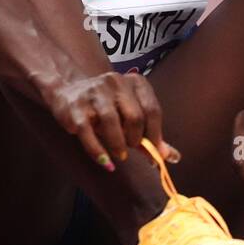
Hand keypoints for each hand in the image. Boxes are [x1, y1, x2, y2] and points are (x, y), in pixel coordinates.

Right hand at [42, 71, 179, 170]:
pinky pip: (87, 133)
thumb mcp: (130, 116)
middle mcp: (115, 82)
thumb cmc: (107, 109)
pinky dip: (98, 152)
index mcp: (134, 82)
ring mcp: (94, 93)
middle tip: (130, 149)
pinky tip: (105, 162)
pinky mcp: (75, 107)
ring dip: (118, 146)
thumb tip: (173, 157)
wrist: (70, 93)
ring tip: (119, 155)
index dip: (155, 135)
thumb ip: (151, 135)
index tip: (153, 151)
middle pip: (135, 117)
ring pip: (112, 123)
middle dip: (135, 139)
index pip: (153, 110)